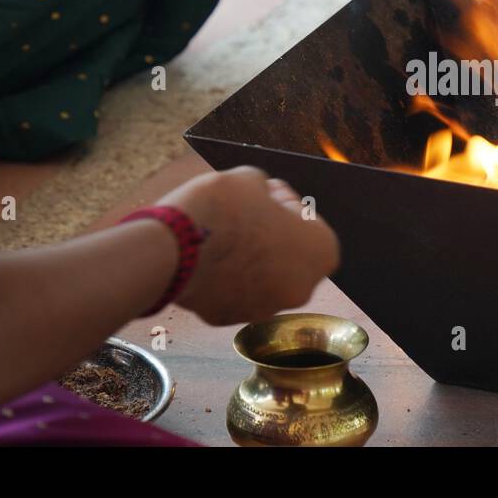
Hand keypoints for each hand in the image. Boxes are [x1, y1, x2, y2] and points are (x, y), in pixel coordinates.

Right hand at [159, 166, 338, 324]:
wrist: (175, 247)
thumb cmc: (222, 210)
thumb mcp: (252, 179)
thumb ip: (268, 192)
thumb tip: (263, 198)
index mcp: (322, 251)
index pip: (308, 221)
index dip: (285, 203)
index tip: (266, 194)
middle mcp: (300, 289)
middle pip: (287, 254)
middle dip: (269, 234)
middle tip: (244, 213)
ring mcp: (263, 309)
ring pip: (260, 278)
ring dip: (248, 258)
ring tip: (220, 233)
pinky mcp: (227, 318)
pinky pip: (230, 292)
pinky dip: (222, 277)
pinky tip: (206, 254)